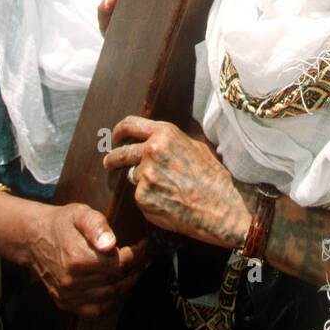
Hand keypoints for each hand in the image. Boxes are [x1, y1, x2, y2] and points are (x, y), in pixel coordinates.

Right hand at [24, 201, 147, 316]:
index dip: (136, 254)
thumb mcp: (80, 214)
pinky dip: (111, 300)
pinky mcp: (65, 303)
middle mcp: (71, 281)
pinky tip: (119, 287)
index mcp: (77, 258)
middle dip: (135, 268)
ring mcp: (68, 295)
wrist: (35, 239)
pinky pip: (95, 309)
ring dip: (128, 284)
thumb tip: (110, 244)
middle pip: (116, 280)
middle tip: (145, 258)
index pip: (118, 262)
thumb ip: (97, 225)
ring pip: (109, 295)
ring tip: (137, 270)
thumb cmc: (61, 224)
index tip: (144, 245)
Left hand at [103, 117, 249, 249]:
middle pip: (121, 153)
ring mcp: (145, 175)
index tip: (116, 138)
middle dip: (112, 159)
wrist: (220, 205)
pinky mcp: (143, 198)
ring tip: (165, 190)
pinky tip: (168, 203)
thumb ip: (171, 139)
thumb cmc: (212, 175)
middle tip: (109, 163)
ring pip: (133, 177)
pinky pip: (140, 197)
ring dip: (142, 183)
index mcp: (164, 134)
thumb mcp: (195, 145)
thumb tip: (158, 135)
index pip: (130, 125)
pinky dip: (149, 200)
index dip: (119, 131)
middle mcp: (151, 151)